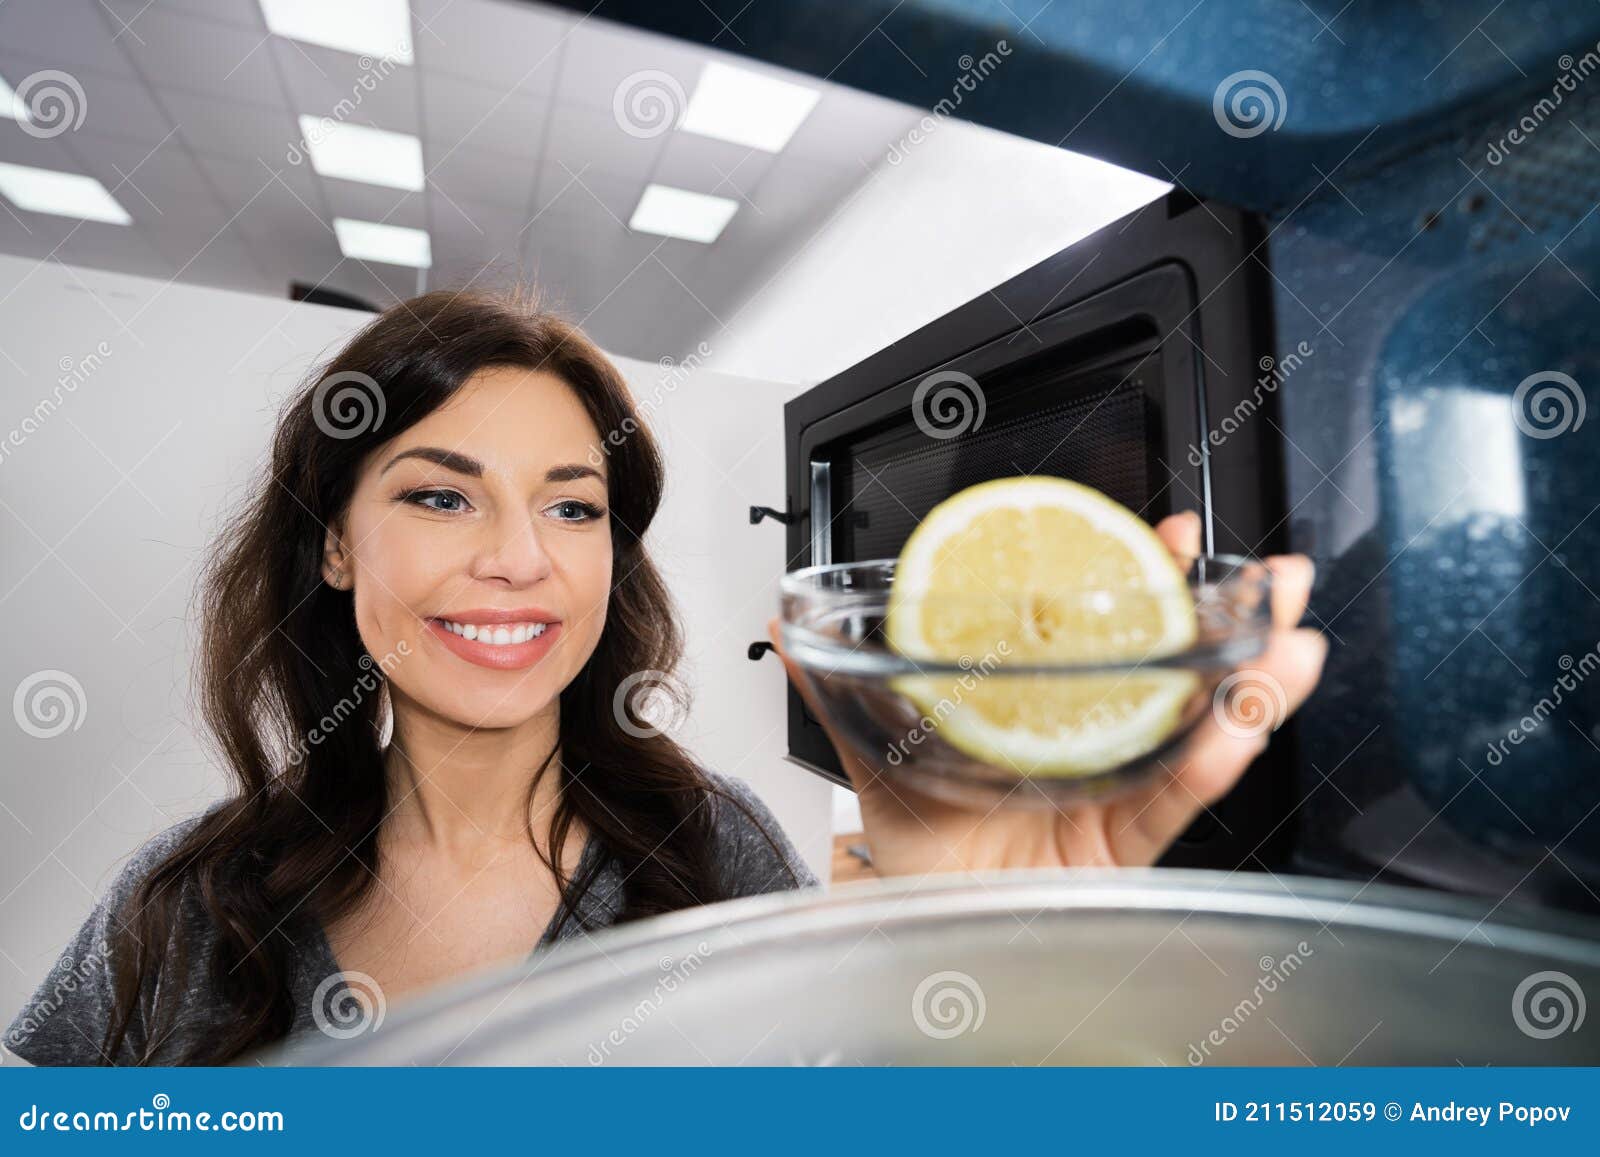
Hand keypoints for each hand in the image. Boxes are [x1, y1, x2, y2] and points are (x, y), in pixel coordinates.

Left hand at [766, 511, 1327, 876]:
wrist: (918, 929)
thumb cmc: (917, 849)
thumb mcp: (881, 756)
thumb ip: (838, 691)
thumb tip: (780, 628)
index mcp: (1048, 716)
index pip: (1110, 639)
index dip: (1144, 585)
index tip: (1169, 535)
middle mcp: (1094, 748)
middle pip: (1180, 678)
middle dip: (1235, 624)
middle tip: (1276, 578)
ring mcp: (1116, 796)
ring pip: (1200, 734)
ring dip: (1254, 686)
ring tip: (1291, 640)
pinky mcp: (1123, 850)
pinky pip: (1173, 801)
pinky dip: (1211, 762)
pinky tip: (1241, 724)